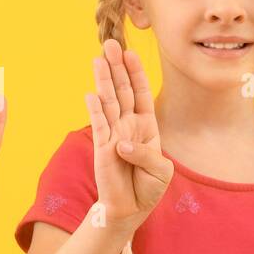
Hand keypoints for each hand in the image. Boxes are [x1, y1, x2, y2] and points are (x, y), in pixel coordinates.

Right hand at [86, 38, 173, 231]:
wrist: (130, 209)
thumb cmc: (148, 188)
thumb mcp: (161, 172)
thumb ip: (146, 155)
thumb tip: (122, 144)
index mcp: (146, 126)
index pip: (141, 93)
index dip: (136, 73)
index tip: (131, 53)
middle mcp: (128, 125)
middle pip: (122, 90)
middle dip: (116, 67)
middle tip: (110, 44)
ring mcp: (113, 134)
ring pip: (108, 102)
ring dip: (103, 80)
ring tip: (98, 59)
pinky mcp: (102, 148)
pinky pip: (99, 125)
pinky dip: (95, 110)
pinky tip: (91, 94)